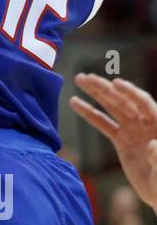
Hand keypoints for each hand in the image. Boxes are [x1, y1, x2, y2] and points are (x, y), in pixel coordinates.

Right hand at [70, 74, 156, 210]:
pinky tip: (75, 102)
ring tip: (80, 79)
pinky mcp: (121, 140)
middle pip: (123, 101)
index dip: (130, 92)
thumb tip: (152, 146)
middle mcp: (145, 122)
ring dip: (96, 93)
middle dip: (105, 88)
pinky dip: (89, 113)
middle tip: (87, 77)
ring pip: (112, 107)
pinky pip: (103, 124)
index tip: (116, 83)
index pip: (144, 103)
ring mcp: (132, 129)